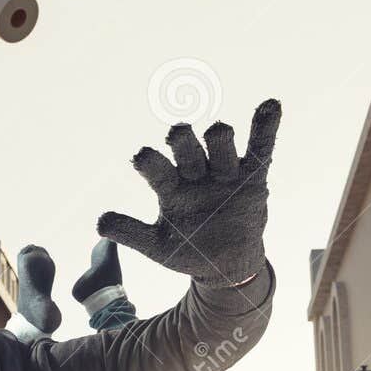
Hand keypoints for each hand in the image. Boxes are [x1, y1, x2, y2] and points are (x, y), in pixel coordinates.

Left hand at [98, 99, 280, 286]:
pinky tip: (271, 105)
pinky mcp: (252, 178)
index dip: (149, 161)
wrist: (226, 265)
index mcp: (170, 187)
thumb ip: (131, 233)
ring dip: (218, 137)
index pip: (156, 167)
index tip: (141, 158)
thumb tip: (99, 223)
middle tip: (177, 134)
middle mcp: (195, 173)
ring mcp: (224, 173)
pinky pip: (260, 148)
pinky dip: (266, 126)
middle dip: (181, 139)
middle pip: (186, 146)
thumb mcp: (158, 246)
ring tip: (218, 132)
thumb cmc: (188, 250)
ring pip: (220, 143)